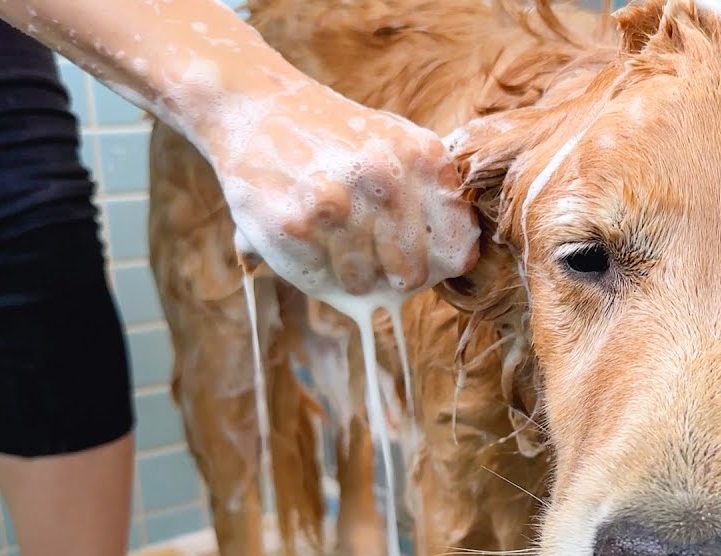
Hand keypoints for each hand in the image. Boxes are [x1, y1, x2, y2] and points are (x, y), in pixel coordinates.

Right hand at [200, 83, 479, 297]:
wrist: (257, 106)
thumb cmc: (340, 137)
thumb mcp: (400, 145)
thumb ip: (438, 196)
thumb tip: (464, 259)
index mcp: (424, 159)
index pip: (459, 251)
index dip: (439, 263)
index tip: (420, 255)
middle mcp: (386, 179)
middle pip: (413, 276)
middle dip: (392, 275)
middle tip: (368, 249)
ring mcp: (338, 204)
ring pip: (364, 285)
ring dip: (347, 273)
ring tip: (331, 235)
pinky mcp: (294, 225)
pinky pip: (320, 281)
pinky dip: (312, 269)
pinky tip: (304, 234)